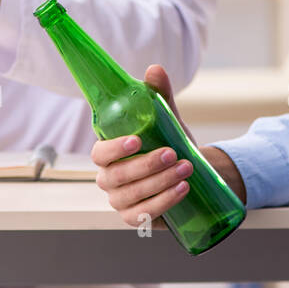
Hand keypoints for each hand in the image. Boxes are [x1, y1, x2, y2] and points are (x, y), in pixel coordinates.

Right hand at [91, 65, 196, 228]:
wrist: (189, 172)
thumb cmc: (169, 143)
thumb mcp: (166, 119)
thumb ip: (159, 96)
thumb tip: (154, 69)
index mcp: (108, 154)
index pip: (99, 154)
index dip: (114, 149)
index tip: (137, 140)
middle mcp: (108, 179)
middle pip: (118, 176)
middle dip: (147, 165)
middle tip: (173, 154)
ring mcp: (120, 201)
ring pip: (133, 195)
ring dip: (160, 182)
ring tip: (186, 168)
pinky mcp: (135, 218)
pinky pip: (143, 214)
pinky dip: (163, 202)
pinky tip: (182, 189)